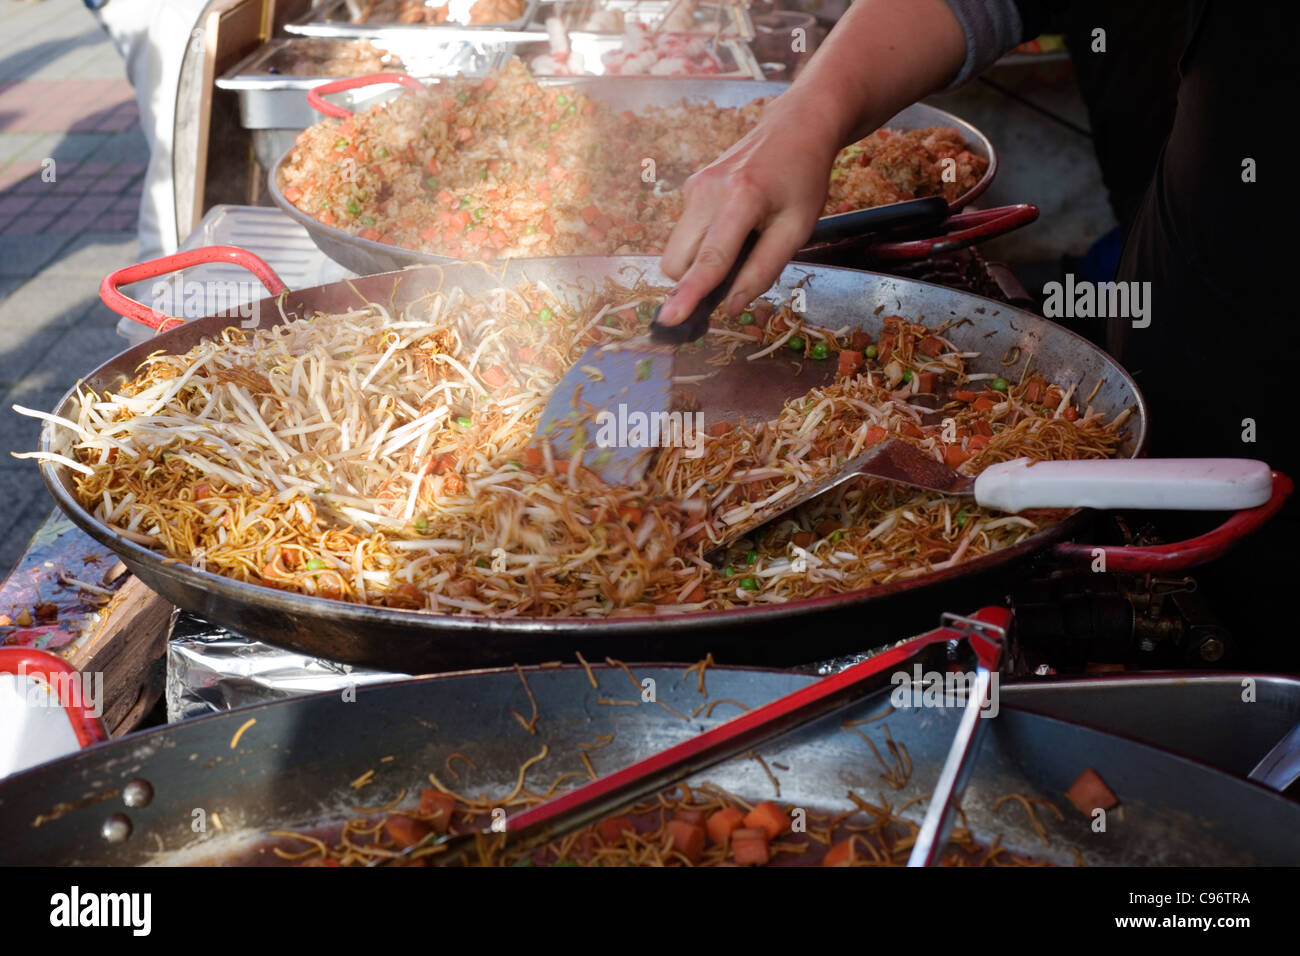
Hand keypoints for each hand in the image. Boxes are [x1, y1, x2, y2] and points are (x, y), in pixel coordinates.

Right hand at [657, 94, 840, 324]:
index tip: (669, 319)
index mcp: (741, 200)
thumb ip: (764, 269)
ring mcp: (694, 187)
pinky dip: (702, 244)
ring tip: (740, 246)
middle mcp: (707, 192)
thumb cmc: (803, 179)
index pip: (710, 259)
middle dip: (694, 281)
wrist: (795, 127)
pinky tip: (734, 228)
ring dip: (699, 263)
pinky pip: (685, 233)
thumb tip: (732, 306)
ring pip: (676, 250)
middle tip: (732, 281)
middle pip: (678, 261)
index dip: (689, 294)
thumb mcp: (797, 228)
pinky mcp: (691, 187)